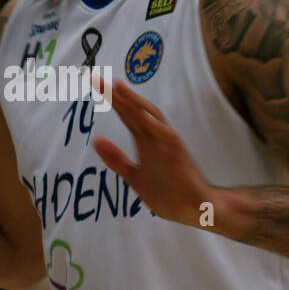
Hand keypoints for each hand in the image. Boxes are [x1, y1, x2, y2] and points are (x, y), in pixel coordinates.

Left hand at [90, 76, 213, 226]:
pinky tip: (143, 116)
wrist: (193, 209)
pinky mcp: (179, 155)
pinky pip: (168, 137)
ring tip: (119, 88)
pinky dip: (157, 126)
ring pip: (151, 117)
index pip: (126, 115)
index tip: (95, 84)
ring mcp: (168, 144)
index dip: (111, 100)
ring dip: (136, 102)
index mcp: (145, 141)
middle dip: (117, 96)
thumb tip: (96, 140)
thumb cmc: (167, 193)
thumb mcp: (134, 176)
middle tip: (97, 80)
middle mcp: (156, 138)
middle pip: (134, 111)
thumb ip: (116, 159)